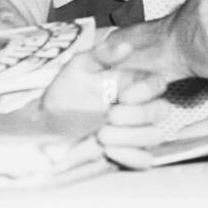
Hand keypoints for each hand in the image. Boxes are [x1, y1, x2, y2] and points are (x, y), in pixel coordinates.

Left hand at [39, 33, 168, 150]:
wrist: (46, 124)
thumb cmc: (65, 93)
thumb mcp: (78, 67)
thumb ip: (102, 54)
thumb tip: (126, 47)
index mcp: (132, 84)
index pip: (158, 84)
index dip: (147, 90)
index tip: (123, 95)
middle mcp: (139, 108)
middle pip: (161, 111)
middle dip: (137, 115)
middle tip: (110, 116)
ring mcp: (135, 133)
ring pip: (154, 136)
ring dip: (130, 137)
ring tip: (102, 135)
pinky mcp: (127, 155)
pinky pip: (144, 160)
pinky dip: (130, 156)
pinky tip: (108, 151)